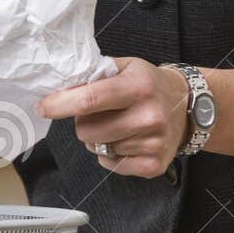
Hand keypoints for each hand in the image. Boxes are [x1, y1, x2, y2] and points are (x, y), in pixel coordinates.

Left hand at [37, 57, 190, 177]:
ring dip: (101, 139)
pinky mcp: (153, 165)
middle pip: (87, 131)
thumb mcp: (126, 67)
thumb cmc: (149, 84)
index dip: (61, 105)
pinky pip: (111, 164)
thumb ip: (94, 74)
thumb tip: (60, 87)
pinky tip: (128, 140)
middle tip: (101, 114)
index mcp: (138, 87)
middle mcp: (148, 116)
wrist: (189, 105)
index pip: (90, 100)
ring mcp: (152, 143)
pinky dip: (112, 155)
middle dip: (84, 123)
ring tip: (120, 125)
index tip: (44, 107)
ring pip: (97, 149)